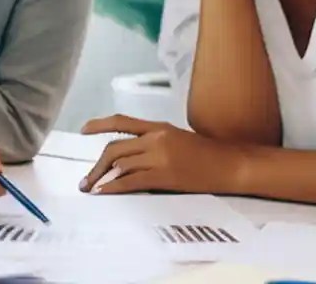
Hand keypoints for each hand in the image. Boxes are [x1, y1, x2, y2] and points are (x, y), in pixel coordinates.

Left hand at [79, 115, 244, 195]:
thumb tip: (128, 157)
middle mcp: (156, 139)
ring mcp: (160, 157)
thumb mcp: (178, 138)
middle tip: (86, 180)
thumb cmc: (208, 154)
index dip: (99, 125)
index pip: (122, 122)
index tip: (83, 130)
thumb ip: (153, 142)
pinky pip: (131, 181)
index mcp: (159, 127)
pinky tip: (106, 192)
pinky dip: (114, 187)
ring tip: (92, 189)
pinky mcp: (165, 176)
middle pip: (115, 149)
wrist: (232, 165)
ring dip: (102, 179)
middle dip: (97, 166)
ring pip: (120, 165)